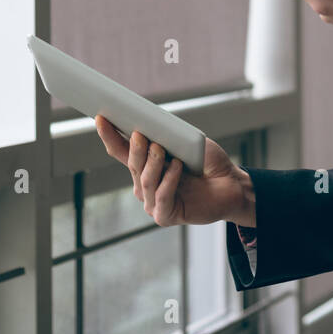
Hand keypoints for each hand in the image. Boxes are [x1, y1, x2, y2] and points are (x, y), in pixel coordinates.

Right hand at [95, 116, 252, 226]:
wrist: (231, 183)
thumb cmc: (208, 161)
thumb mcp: (187, 141)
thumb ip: (168, 134)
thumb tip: (148, 123)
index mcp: (146, 166)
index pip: (121, 151)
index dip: (110, 135)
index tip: (101, 117)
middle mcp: (145, 185)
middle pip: (133, 165)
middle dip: (134, 149)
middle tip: (140, 134)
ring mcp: (153, 203)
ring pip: (145, 180)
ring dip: (152, 163)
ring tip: (161, 149)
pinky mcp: (165, 216)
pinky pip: (161, 196)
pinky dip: (169, 180)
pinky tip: (177, 167)